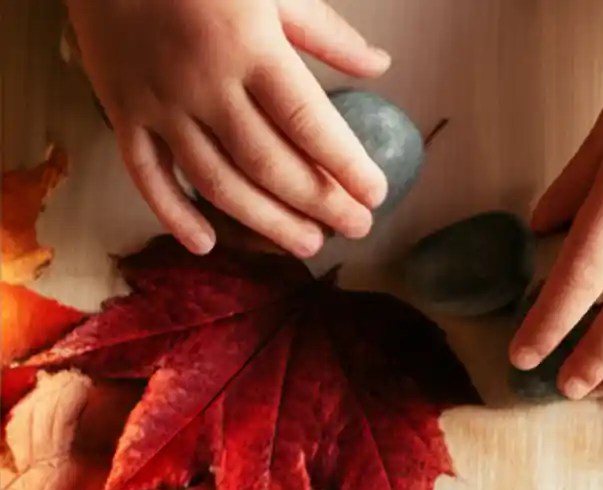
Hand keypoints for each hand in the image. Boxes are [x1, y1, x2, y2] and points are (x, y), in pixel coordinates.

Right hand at [66, 0, 389, 256]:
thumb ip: (327, 33)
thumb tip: (380, 66)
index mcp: (251, 49)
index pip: (309, 124)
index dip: (347, 166)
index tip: (377, 195)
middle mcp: (205, 85)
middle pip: (269, 164)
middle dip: (319, 204)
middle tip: (356, 228)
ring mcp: (160, 103)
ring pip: (217, 181)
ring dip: (266, 222)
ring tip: (309, 243)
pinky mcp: (122, 110)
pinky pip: (147, 174)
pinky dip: (174, 214)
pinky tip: (207, 244)